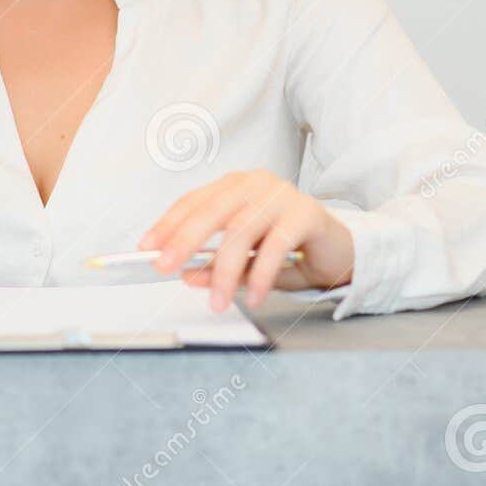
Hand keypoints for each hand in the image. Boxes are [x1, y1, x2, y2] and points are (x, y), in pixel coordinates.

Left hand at [139, 169, 354, 310]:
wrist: (338, 251)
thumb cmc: (288, 251)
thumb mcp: (245, 263)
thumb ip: (216, 265)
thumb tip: (185, 275)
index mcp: (235, 187)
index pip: (194, 201)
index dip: (168, 223)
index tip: (147, 247)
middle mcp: (256, 183)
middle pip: (212, 210)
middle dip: (185, 241)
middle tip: (165, 268)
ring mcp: (282, 194)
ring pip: (241, 231)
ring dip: (224, 271)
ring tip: (217, 302)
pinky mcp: (307, 212)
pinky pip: (276, 246)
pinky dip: (261, 275)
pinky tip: (253, 296)